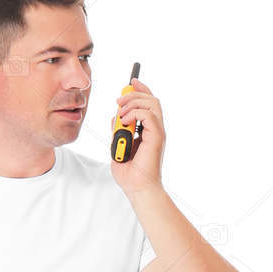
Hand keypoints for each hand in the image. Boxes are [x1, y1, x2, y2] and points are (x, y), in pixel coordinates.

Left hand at [110, 77, 165, 196]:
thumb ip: (117, 132)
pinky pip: (148, 115)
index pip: (148, 103)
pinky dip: (135, 113)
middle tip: (118, 100)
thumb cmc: (130, 174)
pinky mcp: (157, 137)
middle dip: (134, 93)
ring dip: (133, 102)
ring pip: (152, 103)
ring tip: (120, 112)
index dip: (140, 90)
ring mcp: (157, 132)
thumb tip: (115, 117)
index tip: (130, 83)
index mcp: (148, 131)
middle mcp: (155, 129)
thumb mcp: (117, 146)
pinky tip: (125, 121)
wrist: (138, 188)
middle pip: (151, 99)